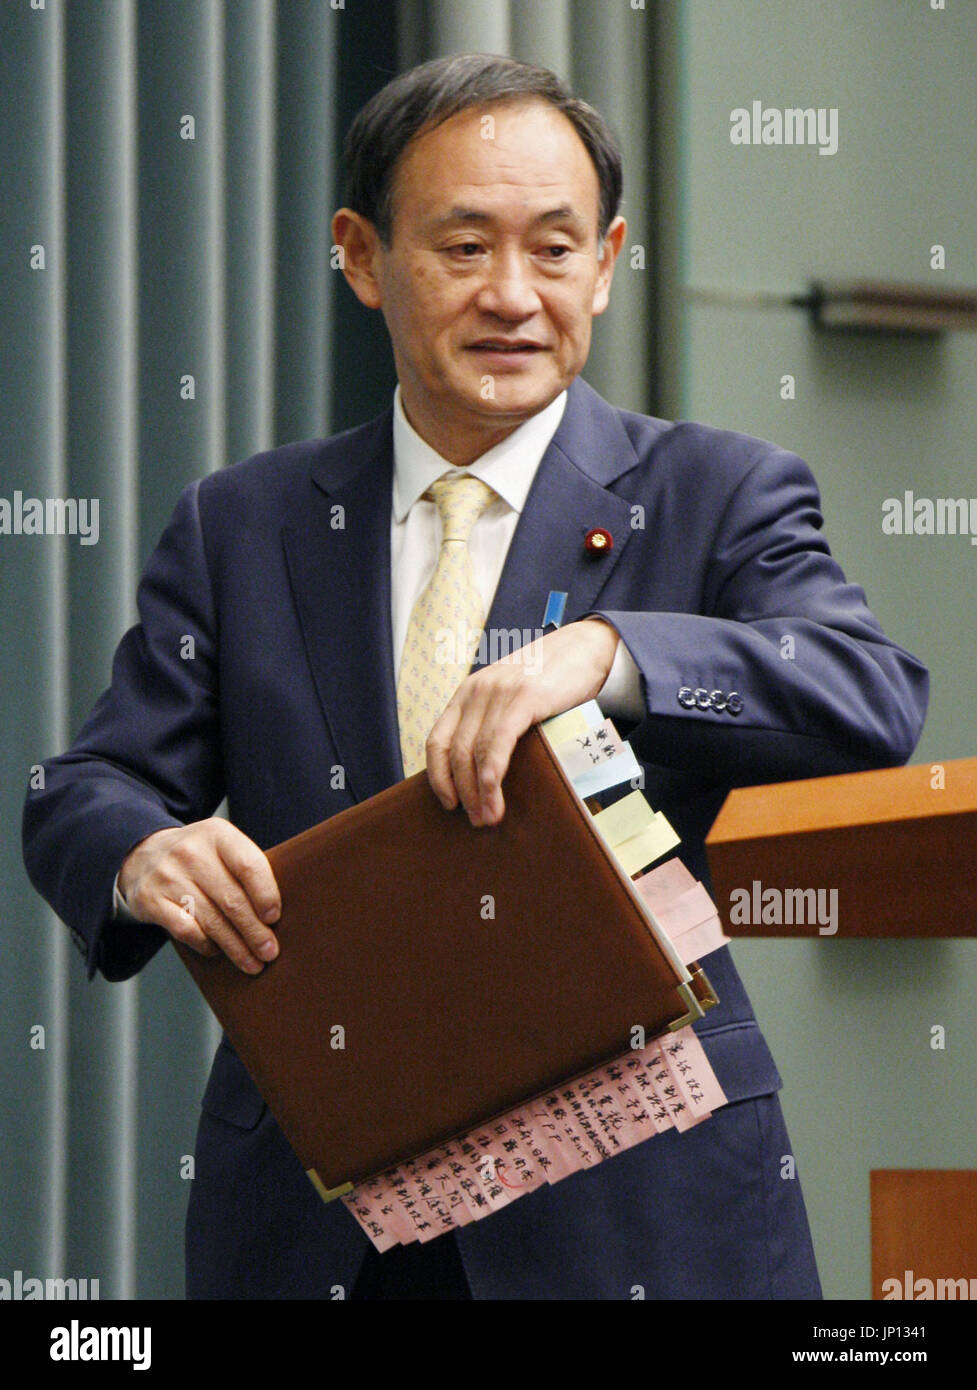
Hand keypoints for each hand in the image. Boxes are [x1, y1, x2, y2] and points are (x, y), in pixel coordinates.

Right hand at [117, 819, 281, 973]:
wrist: (143, 854)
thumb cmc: (198, 857)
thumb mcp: (221, 847)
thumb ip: (246, 870)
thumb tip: (276, 916)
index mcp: (217, 834)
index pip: (248, 866)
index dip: (265, 895)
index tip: (275, 918)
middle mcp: (191, 852)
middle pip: (232, 899)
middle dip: (255, 932)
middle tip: (270, 952)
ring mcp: (168, 876)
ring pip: (211, 920)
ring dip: (236, 947)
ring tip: (253, 963)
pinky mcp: (150, 900)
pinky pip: (187, 931)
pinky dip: (206, 945)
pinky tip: (218, 951)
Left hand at [426, 618, 619, 825]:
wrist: (586, 646)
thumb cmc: (552, 678)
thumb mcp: (512, 695)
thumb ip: (496, 721)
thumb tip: (487, 771)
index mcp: (468, 692)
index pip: (436, 740)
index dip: (438, 776)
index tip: (448, 802)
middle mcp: (476, 690)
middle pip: (454, 752)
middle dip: (461, 792)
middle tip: (476, 820)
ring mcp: (499, 692)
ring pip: (474, 751)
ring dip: (478, 791)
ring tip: (488, 817)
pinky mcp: (524, 697)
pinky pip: (498, 743)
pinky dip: (492, 774)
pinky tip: (494, 795)